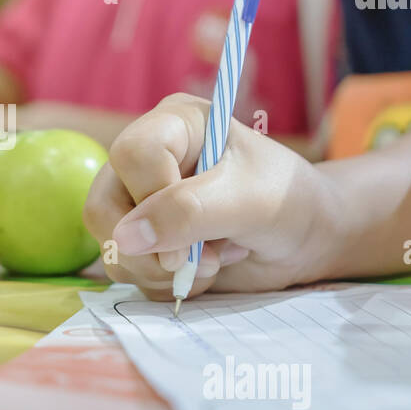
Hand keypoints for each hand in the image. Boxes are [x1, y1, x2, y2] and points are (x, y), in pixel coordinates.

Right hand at [82, 93, 341, 300]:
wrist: (306, 238)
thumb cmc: (287, 202)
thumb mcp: (248, 201)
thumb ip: (189, 213)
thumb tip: (124, 238)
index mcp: (172, 126)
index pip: (131, 156)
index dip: (155, 199)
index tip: (195, 236)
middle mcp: (145, 161)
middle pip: (104, 207)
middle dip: (154, 249)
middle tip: (201, 261)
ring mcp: (138, 202)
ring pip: (112, 246)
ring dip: (163, 272)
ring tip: (214, 262)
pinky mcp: (143, 240)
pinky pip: (127, 271)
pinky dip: (166, 284)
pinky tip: (204, 270)